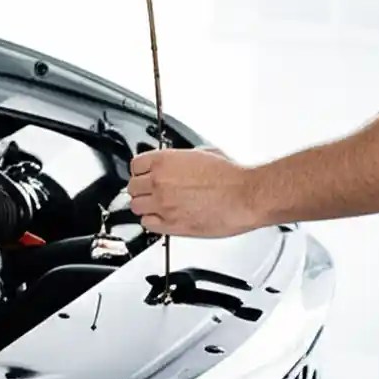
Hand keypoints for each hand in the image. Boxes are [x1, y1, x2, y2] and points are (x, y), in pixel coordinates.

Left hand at [128, 148, 264, 237]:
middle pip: (132, 187)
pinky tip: (163, 218)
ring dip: (145, 206)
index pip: (135, 165)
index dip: (141, 171)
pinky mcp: (170, 225)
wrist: (245, 196)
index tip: (145, 175)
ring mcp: (162, 204)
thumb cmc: (231, 176)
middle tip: (152, 192)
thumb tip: (177, 163)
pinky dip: (153, 222)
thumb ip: (180, 160)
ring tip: (158, 206)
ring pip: (136, 207)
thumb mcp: (201, 154)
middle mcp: (159, 182)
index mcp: (164, 161)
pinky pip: (147, 224)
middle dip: (142, 189)